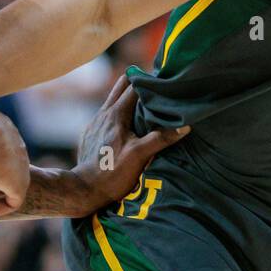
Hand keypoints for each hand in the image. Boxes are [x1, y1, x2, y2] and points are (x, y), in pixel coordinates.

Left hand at [74, 74, 188, 212]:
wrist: (84, 189)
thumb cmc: (112, 172)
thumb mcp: (140, 155)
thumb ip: (161, 138)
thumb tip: (185, 126)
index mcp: (116, 113)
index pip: (134, 86)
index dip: (149, 82)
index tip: (164, 82)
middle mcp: (104, 112)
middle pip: (122, 85)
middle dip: (138, 82)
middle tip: (155, 88)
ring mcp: (96, 122)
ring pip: (113, 99)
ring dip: (128, 98)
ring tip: (145, 104)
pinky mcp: (91, 132)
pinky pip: (107, 114)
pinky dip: (120, 112)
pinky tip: (128, 124)